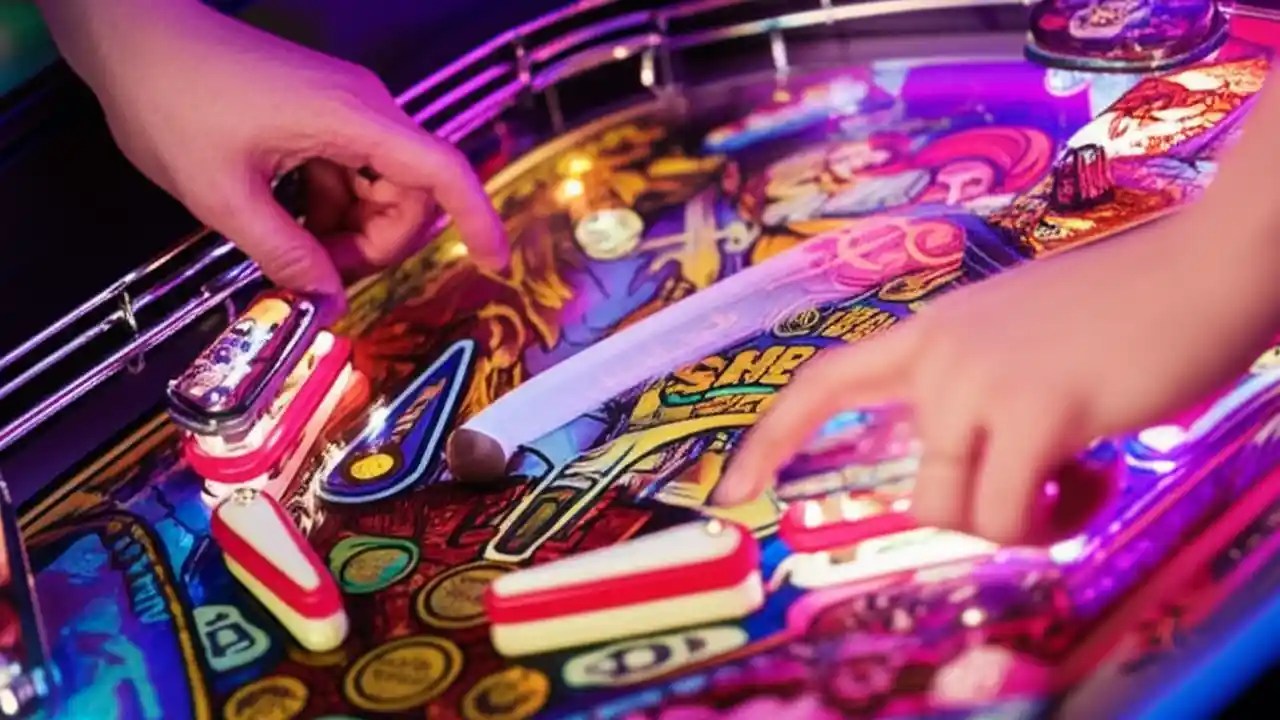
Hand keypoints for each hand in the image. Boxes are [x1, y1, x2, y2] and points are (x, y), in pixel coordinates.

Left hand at [37, 0, 506, 321]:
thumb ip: (282, 255)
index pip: (443, 173)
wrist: (132, 35)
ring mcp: (345, 111)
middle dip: (380, 245)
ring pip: (381, 190)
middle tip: (323, 275)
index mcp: (354, 120)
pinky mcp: (323, 115)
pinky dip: (331, 211)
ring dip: (352, 232)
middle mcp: (365, 111)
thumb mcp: (222, 196)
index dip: (478, 220)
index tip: (494, 264)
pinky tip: (288, 225)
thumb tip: (327, 303)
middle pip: (412, 194)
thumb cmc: (171, 99)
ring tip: (295, 252)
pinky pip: (351, 175)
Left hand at [715, 209, 1278, 544]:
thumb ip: (983, 392)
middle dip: (986, 515)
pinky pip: (1008, 517)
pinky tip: (1097, 479)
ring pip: (960, 512)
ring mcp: (977, 380)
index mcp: (933, 331)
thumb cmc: (1131, 309)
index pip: (826, 380)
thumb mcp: (1027, 342)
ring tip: (1081, 480)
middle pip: (922, 490)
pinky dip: (1057, 521)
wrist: (1205, 270)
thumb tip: (977, 469)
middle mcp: (940, 355)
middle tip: (1054, 492)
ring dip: (1026, 522)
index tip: (731, 489)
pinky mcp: (1031, 410)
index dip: (773, 438)